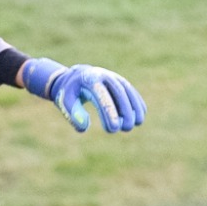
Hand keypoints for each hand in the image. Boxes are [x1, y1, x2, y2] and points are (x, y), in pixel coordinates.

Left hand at [21, 58, 146, 133]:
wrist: (76, 76)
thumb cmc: (70, 92)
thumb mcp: (65, 102)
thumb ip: (73, 113)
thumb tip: (84, 127)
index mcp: (90, 80)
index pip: (102, 96)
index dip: (109, 112)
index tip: (114, 129)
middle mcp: (105, 76)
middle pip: (119, 93)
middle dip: (126, 111)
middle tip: (127, 128)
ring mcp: (115, 78)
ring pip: (128, 92)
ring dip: (135, 107)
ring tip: (138, 123)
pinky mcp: (121, 82)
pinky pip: (131, 92)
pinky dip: (137, 102)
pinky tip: (141, 115)